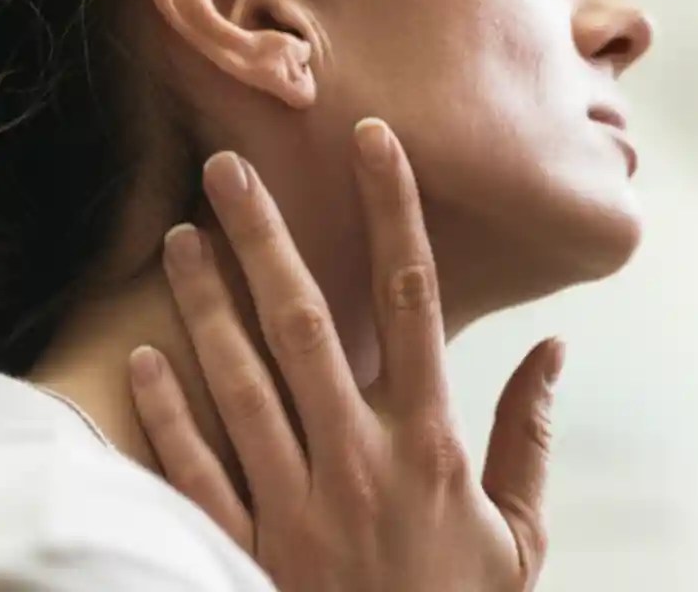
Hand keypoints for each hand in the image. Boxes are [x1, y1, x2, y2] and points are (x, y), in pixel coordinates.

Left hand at [126, 118, 561, 590]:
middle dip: (264, 240)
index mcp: (429, 443)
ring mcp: (294, 503)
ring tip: (179, 239)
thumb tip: (552, 352)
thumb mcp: (520, 531)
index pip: (412, 303)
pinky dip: (168, 415)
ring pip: (239, 385)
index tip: (375, 149)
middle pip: (305, 325)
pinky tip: (145, 359)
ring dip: (204, 307)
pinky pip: (197, 472)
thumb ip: (528, 435)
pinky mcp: (247, 548)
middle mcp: (357, 457)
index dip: (392, 216)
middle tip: (228, 169)